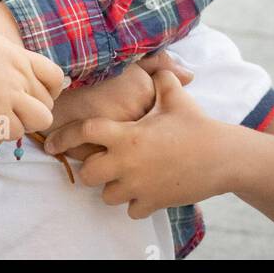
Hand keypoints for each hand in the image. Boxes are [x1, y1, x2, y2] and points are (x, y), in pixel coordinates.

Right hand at [0, 9, 66, 139]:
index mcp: (19, 54)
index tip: (29, 94)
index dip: (48, 90)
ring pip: (42, 120)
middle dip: (31, 112)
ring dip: (22, 124)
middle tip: (9, 112)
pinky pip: (14, 132)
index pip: (55, 76)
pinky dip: (1, 132)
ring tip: (1, 120)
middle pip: (49, 103)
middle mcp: (22, 74)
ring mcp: (12, 93)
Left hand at [45, 70, 229, 219]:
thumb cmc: (196, 124)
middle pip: (88, 174)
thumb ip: (159, 76)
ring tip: (125, 175)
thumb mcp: (174, 96)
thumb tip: (155, 62)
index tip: (51, 142)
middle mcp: (127, 162)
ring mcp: (138, 186)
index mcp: (127, 134)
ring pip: (107, 196)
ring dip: (112, 186)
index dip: (66, 135)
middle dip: (91, 168)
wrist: (221, 157)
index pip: (85, 132)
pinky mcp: (152, 204)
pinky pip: (131, 210)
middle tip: (101, 160)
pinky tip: (143, 189)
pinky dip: (133, 202)